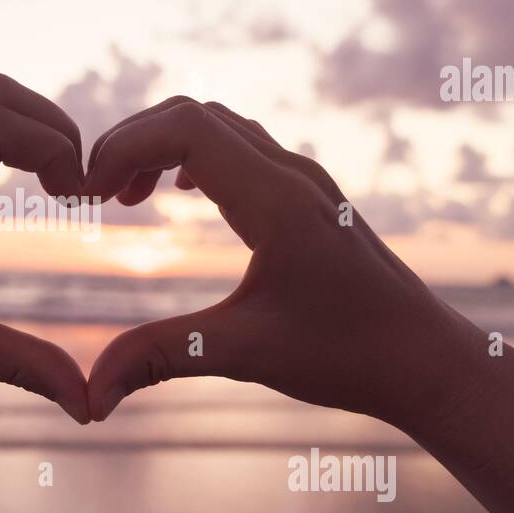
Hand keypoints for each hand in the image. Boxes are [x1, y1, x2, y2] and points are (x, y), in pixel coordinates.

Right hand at [83, 97, 485, 427]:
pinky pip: (240, 149)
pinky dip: (194, 158)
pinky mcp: (308, 197)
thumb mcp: (243, 354)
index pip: (185, 127)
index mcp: (275, 199)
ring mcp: (303, 180)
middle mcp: (291, 174)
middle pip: (193, 114)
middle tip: (94, 196)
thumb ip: (160, 359)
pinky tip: (178, 197)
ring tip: (125, 199)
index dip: (123, 146)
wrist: (427, 361)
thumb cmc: (349, 356)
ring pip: (218, 127)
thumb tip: (89, 397)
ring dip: (162, 148)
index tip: (86, 193)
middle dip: (132, 143)